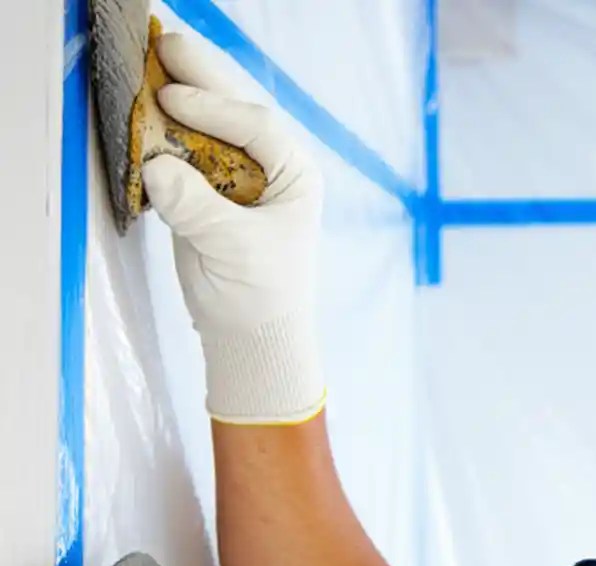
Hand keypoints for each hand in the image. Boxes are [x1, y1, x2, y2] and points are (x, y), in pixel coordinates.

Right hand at [141, 33, 323, 423]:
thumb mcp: (235, 249)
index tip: (176, 96)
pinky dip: (164, 129)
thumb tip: (159, 167)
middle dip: (203, 76)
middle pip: (236, 111)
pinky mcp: (209, 192)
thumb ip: (199, 207)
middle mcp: (271, 168)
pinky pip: (186, 150)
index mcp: (295, 175)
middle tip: (166, 43)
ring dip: (182, 92)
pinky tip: (143, 105)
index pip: (256, 126)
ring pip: (210, 125)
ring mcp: (239, 177)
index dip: (216, 106)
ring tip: (153, 57)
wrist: (252, 335)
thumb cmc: (262, 293)